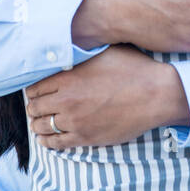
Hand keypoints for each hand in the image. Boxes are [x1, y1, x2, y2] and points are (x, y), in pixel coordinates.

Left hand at [25, 45, 188, 148]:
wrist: (156, 95)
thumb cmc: (133, 70)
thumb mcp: (103, 52)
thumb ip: (80, 53)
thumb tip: (67, 46)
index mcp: (68, 77)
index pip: (34, 88)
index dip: (33, 91)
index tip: (37, 92)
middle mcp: (66, 100)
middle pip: (35, 108)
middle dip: (35, 107)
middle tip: (39, 107)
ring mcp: (75, 121)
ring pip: (41, 127)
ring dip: (39, 125)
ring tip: (41, 123)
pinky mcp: (86, 138)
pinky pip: (56, 144)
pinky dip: (47, 141)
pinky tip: (47, 138)